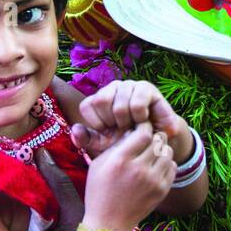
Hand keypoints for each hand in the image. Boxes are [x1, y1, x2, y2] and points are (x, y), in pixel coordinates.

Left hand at [72, 80, 190, 160]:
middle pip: (101, 100)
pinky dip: (139, 116)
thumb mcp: (104, 145)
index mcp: (99, 99)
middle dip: (111, 121)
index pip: (87, 106)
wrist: (155, 143)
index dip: (97, 123)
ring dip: (126, 120)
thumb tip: (74, 129)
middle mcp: (112, 88)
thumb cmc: (128, 142)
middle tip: (122, 130)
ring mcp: (129, 85)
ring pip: (119, 101)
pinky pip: (137, 101)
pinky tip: (143, 121)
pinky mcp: (146, 88)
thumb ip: (87, 139)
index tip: (108, 132)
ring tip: (133, 127)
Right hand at [83, 120, 176, 230]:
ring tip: (151, 153)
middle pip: (158, 140)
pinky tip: (155, 166)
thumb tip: (132, 130)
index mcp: (121, 160)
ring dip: (161, 149)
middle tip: (147, 138)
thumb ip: (115, 145)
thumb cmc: (99, 191)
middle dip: (153, 136)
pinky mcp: (162, 191)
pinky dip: (166, 163)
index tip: (141, 127)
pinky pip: (172, 166)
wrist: (109, 223)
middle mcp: (139, 169)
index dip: (144, 126)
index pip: (143, 132)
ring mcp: (153, 181)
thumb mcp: (98, 164)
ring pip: (168, 152)